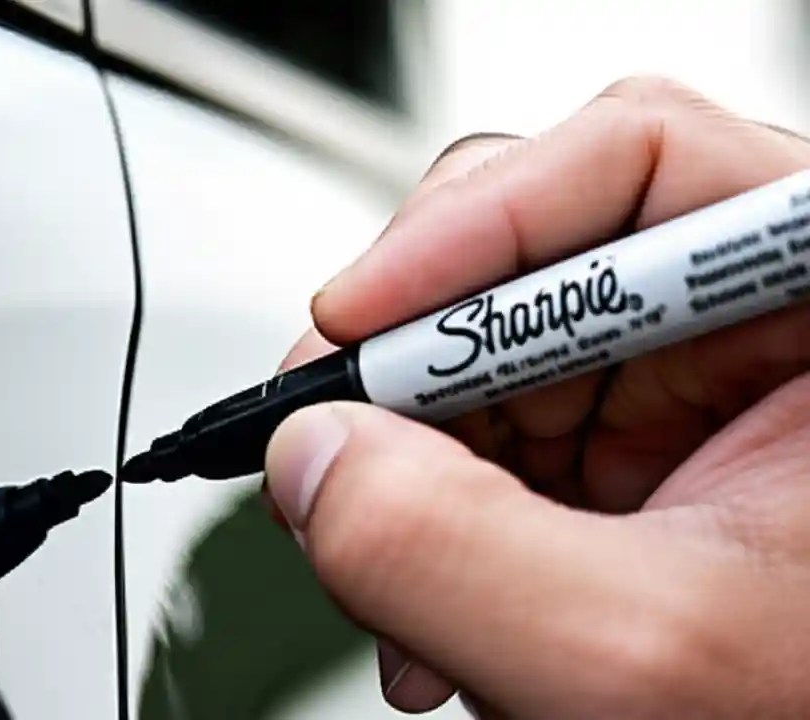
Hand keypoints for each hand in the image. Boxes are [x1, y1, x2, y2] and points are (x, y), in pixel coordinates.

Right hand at [263, 76, 809, 718]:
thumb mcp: (635, 652)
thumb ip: (452, 548)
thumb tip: (314, 457)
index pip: (638, 163)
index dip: (471, 224)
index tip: (355, 316)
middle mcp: (751, 327)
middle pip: (530, 254)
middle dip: (409, 368)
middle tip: (338, 445)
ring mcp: (683, 391)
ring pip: (483, 351)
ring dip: (406, 462)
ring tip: (400, 576)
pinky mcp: (626, 454)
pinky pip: (483, 432)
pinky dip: (425, 510)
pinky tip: (432, 599)